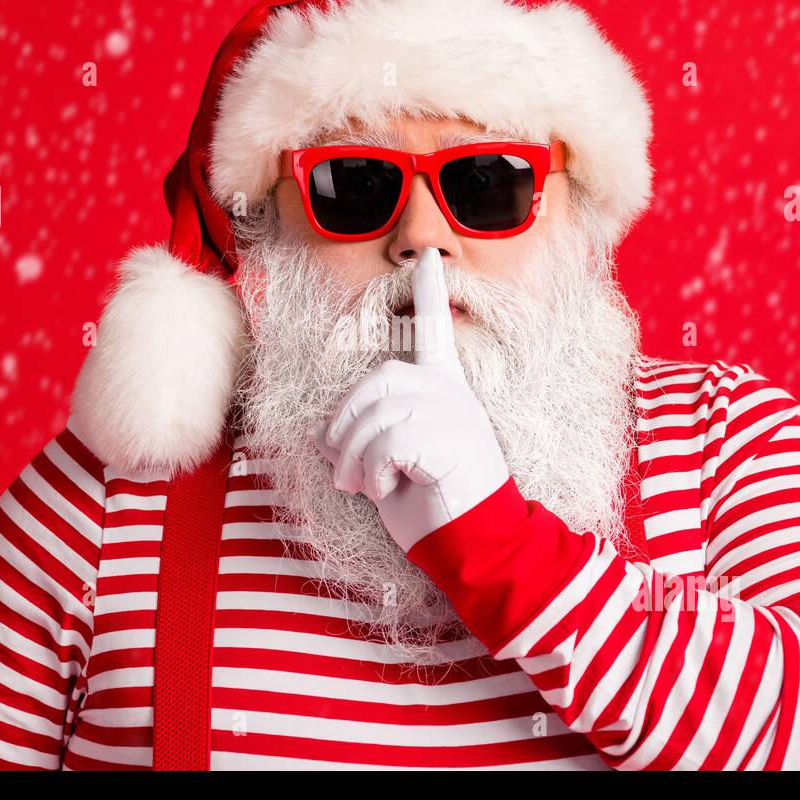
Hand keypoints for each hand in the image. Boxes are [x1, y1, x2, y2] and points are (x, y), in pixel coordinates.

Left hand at [313, 248, 510, 551]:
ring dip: (355, 458)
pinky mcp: (451, 440)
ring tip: (362, 487)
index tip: (428, 256)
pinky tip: (386, 491)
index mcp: (444, 392)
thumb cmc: (435, 508)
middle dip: (347, 422)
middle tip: (342, 468)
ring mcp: (454, 415)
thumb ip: (366, 439)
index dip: (431, 293)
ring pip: (378, 414)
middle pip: (380, 378)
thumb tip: (323, 433)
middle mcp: (452, 395)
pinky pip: (388, 442)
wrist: (476, 544)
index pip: (437, 332)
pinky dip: (373, 473)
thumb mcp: (391, 467)